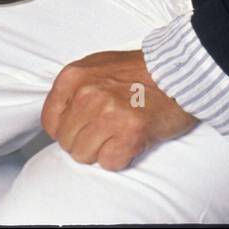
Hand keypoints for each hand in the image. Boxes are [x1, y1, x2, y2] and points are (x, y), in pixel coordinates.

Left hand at [41, 48, 199, 170]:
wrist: (178, 71)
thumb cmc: (139, 70)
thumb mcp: (97, 66)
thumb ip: (74, 89)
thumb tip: (60, 118)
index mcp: (73, 76)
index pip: (49, 122)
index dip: (67, 129)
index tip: (84, 125)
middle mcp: (87, 94)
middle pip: (67, 143)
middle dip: (86, 140)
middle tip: (109, 126)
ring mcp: (108, 113)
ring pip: (84, 156)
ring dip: (103, 149)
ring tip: (120, 130)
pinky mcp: (129, 132)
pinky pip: (109, 163)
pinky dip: (122, 156)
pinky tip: (132, 138)